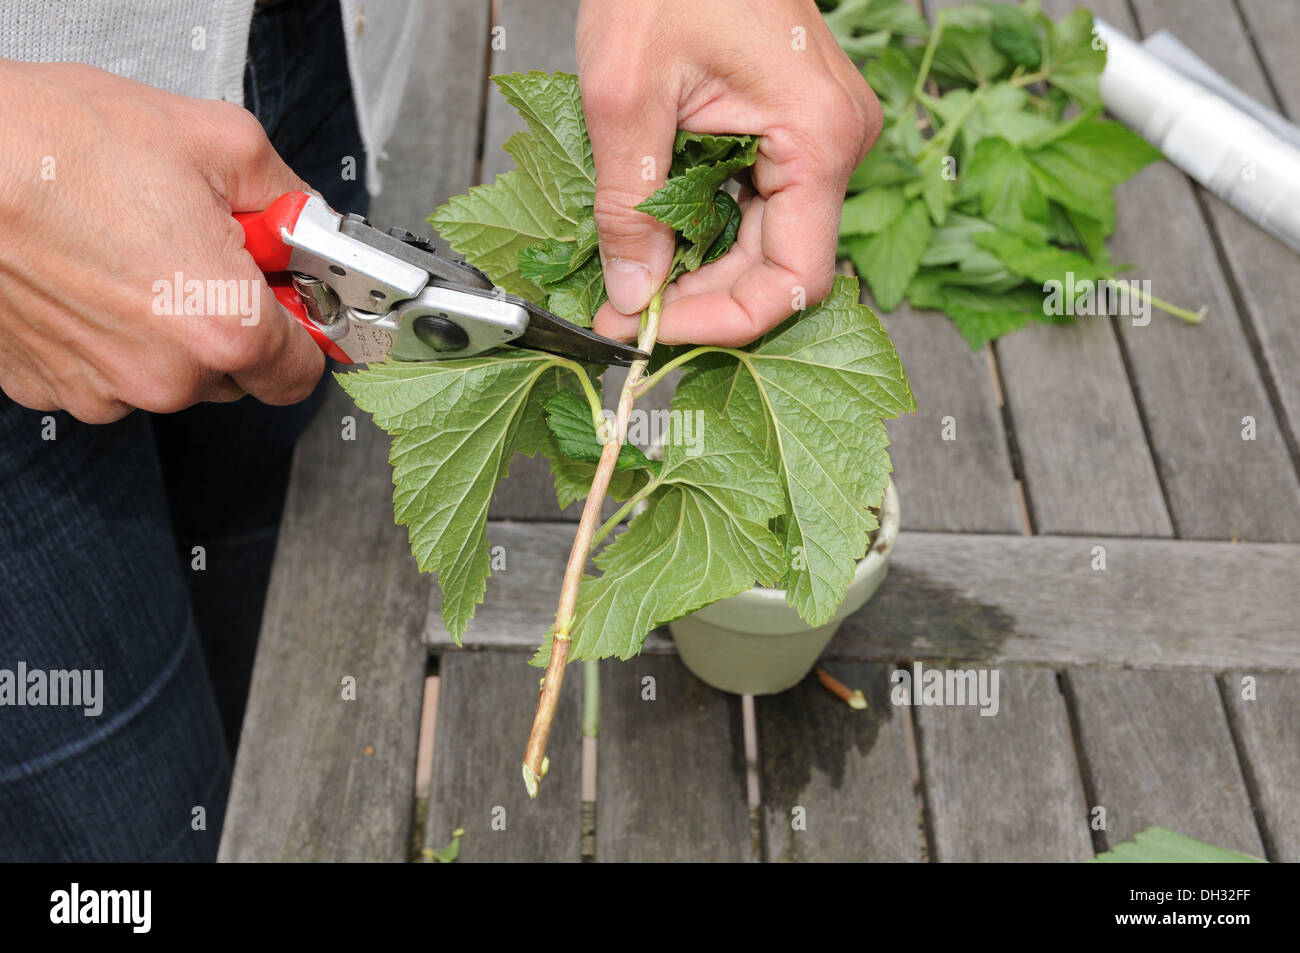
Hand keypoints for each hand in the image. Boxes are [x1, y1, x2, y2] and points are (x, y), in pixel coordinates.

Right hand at [0, 60, 321, 422]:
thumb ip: (290, 197)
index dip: (303, 329)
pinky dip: (109, 334)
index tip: (291, 302)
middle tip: (200, 251)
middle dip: (232, 318)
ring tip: (132, 252)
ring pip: (169, 375)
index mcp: (224, 329)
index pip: (302, 373)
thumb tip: (309, 224)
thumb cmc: (62, 143)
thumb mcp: (219, 143)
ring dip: (167, 328)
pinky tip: (91, 276)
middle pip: (236, 373)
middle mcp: (165, 377)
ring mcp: (102, 388)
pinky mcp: (49, 386)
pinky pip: (106, 371)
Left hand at [577, 0, 880, 345]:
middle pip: (778, 267)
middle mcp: (834, 143)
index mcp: (815, 137)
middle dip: (700, 299)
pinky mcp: (793, 129)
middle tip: (624, 312)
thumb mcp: (626, 94)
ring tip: (631, 273)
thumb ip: (630, 206)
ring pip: (766, 241)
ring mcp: (818, 137)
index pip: (793, 280)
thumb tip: (631, 294)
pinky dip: (707, 229)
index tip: (653, 331)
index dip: (724, 322)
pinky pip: (757, 203)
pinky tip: (657, 234)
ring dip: (700, 267)